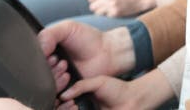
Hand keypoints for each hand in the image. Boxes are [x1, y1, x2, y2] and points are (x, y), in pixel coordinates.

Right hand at [38, 21, 134, 91]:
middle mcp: (48, 68)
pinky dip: (60, 92)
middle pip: (37, 76)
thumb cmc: (89, 39)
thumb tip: (38, 48)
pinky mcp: (66, 93)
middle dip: (48, 70)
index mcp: (45, 53)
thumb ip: (49, 34)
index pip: (31, 61)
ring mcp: (56, 82)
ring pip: (45, 89)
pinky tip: (69, 80)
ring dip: (55, 80)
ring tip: (67, 70)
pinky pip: (56, 99)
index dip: (38, 61)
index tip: (52, 55)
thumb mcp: (68, 28)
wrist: (108, 53)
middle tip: (62, 62)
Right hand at [57, 69, 174, 109]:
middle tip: (67, 99)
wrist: (133, 100)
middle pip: (59, 107)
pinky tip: (76, 108)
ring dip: (64, 109)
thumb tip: (63, 95)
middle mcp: (79, 105)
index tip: (59, 88)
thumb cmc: (117, 90)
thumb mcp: (98, 82)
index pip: (61, 96)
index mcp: (81, 95)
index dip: (56, 92)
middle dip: (59, 104)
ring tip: (73, 105)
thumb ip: (81, 86)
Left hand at [86, 0, 155, 17]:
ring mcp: (112, 5)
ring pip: (97, 12)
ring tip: (107, 10)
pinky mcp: (116, 13)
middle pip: (92, 5)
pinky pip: (105, 16)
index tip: (95, 2)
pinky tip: (113, 12)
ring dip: (100, 12)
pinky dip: (107, 15)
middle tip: (101, 7)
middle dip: (95, 7)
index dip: (92, 0)